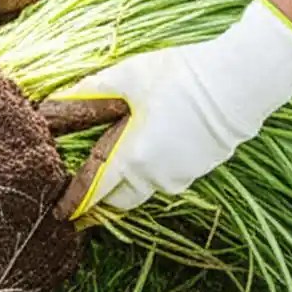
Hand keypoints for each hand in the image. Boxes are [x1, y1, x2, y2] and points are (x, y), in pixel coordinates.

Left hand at [39, 0, 291, 217]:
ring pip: (144, 189)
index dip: (74, 203)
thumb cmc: (181, 78)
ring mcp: (181, 176)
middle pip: (119, 200)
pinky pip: (166, 177)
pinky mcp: (199, 169)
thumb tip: (52, 105)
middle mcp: (155, 177)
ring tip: (120, 154)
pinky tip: (154, 141)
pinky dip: (153, 168)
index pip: (94, 191)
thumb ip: (88, 93)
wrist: (240, 82)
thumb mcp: (128, 78)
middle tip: (85, 188)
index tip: (59, 214)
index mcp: (132, 159)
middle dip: (101, 197)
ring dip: (129, 179)